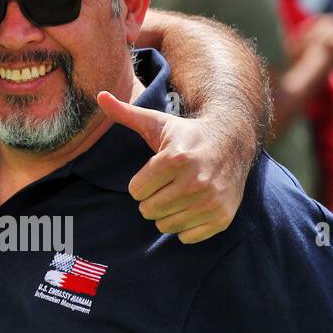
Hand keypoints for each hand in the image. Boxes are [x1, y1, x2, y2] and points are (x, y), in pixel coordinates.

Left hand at [97, 90, 252, 243]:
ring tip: (178, 194)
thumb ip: (125, 113)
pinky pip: (186, 237)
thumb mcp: (156, 122)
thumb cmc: (186, 134)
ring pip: (165, 225)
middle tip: (166, 184)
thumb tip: (100, 96)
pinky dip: (185, 225)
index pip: (136, 191)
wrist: (232, 143)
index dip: (141, 183)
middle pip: (148, 210)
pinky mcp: (222, 217)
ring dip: (166, 213)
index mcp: (175, 159)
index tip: (154, 172)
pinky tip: (192, 205)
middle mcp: (195, 181)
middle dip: (151, 198)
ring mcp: (211, 202)